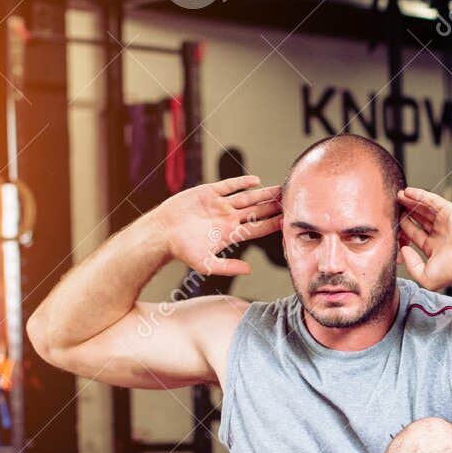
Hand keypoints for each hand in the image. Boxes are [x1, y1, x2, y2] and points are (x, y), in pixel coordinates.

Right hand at [151, 175, 281, 276]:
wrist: (162, 233)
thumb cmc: (181, 250)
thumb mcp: (205, 264)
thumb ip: (228, 267)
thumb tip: (249, 271)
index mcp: (230, 234)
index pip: (257, 228)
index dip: (273, 224)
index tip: (288, 220)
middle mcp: (228, 218)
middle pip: (256, 211)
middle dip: (273, 206)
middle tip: (290, 200)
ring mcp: (219, 205)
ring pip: (247, 197)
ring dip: (263, 193)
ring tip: (279, 189)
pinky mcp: (208, 193)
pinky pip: (228, 186)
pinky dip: (241, 182)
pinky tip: (255, 181)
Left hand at [396, 186, 451, 289]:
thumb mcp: (426, 277)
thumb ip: (411, 265)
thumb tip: (404, 250)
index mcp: (436, 248)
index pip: (416, 236)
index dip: (404, 230)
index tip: (392, 225)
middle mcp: (441, 234)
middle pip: (420, 220)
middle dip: (407, 212)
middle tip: (394, 206)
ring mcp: (446, 221)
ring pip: (425, 208)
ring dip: (411, 201)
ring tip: (398, 195)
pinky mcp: (449, 211)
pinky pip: (432, 200)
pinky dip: (419, 195)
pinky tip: (407, 192)